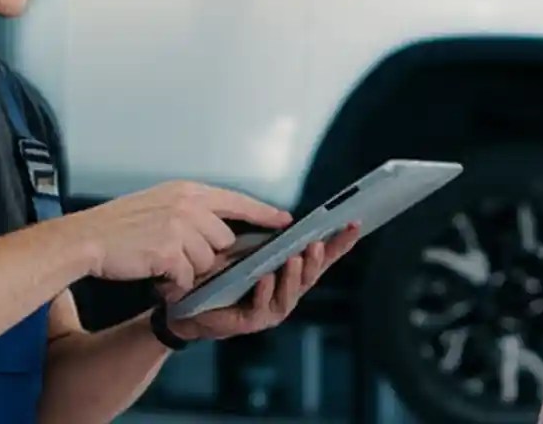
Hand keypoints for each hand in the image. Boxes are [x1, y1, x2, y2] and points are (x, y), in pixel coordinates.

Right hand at [75, 180, 291, 290]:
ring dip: (186, 270)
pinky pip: (187, 277)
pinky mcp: (170, 251)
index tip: (285, 219)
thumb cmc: (118, 226)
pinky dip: (172, 283)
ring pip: (207, 262)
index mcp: (188, 191)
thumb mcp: (159, 204)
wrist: (86, 239)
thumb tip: (220, 234)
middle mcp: (189, 205)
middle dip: (204, 256)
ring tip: (158, 261)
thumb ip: (190, 212)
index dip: (263, 212)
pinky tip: (154, 273)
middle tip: (173, 256)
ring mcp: (181, 227)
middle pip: (222, 241)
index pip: (236, 201)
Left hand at [157, 222, 360, 341]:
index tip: (354, 225)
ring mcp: (271, 309)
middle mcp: (286, 293)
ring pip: (291, 294)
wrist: (189, 304)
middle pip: (311, 276)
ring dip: (295, 275)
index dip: (339, 243)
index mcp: (290, 274)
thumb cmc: (223, 275)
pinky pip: (262, 306)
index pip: (320, 257)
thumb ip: (270, 240)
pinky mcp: (251, 322)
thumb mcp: (249, 251)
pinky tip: (266, 277)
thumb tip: (289, 219)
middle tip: (317, 242)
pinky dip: (266, 291)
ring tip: (297, 256)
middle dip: (318, 259)